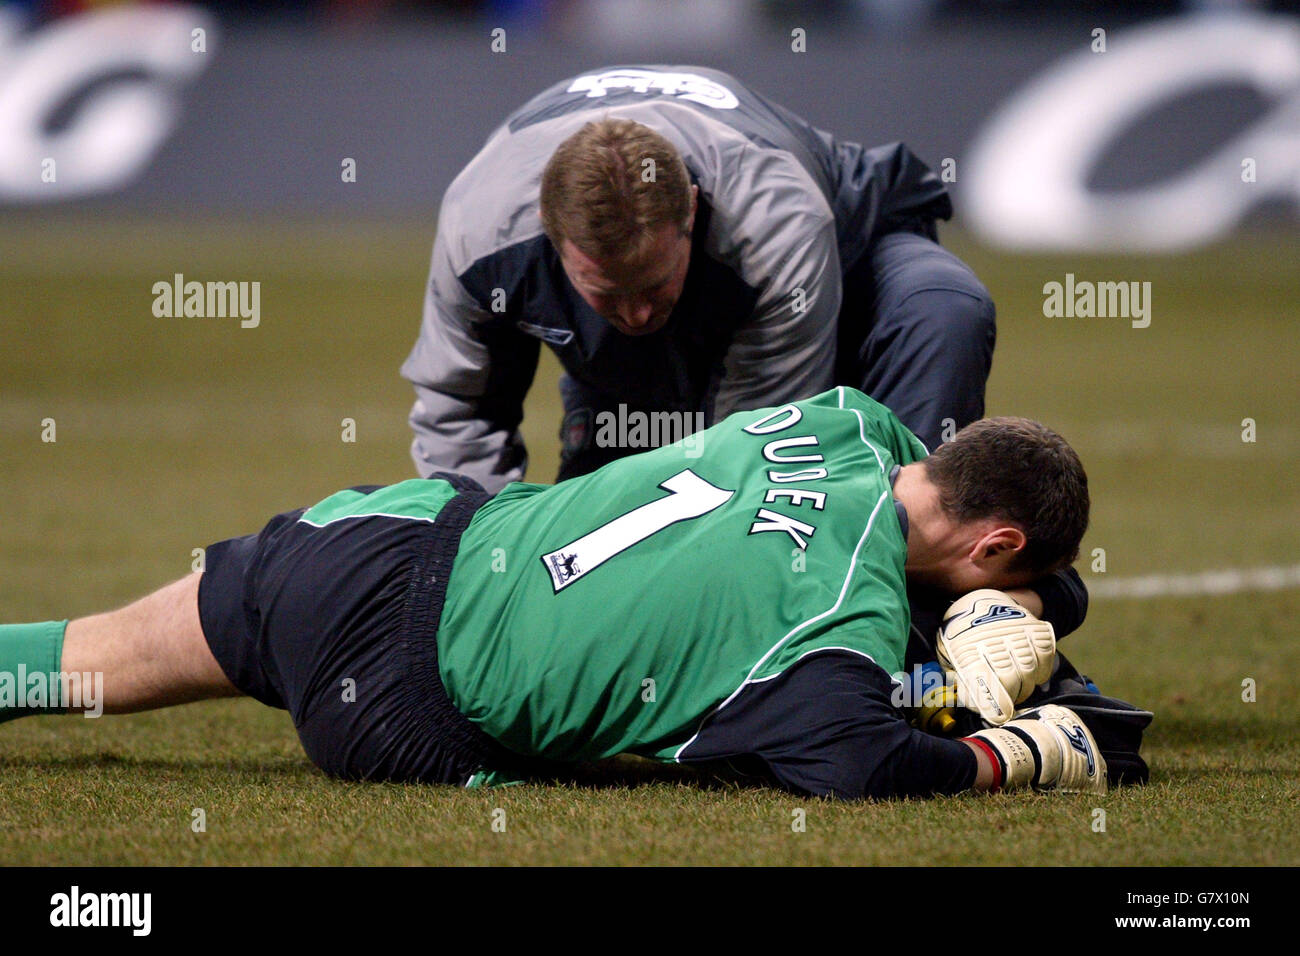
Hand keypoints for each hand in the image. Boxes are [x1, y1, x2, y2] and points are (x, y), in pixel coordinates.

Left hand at [937, 589, 1055, 725]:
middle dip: (1010, 698)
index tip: (997, 717)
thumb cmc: (961, 634)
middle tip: (1006, 700)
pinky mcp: (1036, 631)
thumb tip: (970, 702)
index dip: (993, 706)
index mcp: (969, 650)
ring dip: (1024, 687)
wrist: (981, 600)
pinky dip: (1039, 673)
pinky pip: (1045, 663)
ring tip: (1015, 685)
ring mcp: (1019, 635)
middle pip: (1012, 682)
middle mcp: (996, 642)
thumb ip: (956, 678)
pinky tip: (1028, 672)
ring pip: (1031, 675)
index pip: (984, 684)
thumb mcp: (949, 653)